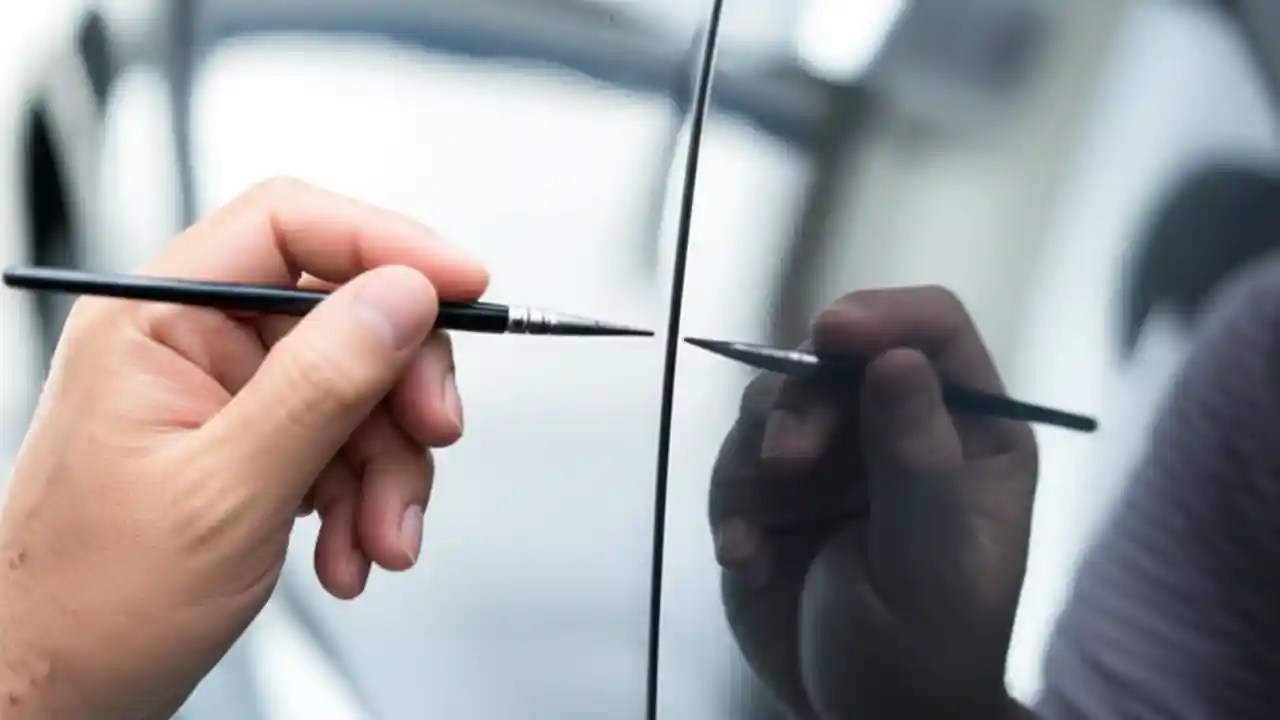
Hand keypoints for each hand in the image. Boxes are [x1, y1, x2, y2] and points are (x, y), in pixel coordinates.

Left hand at [0, 179, 488, 718]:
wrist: (58, 689)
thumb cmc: (91, 601)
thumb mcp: (226, 490)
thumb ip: (321, 384)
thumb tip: (402, 296)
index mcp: (157, 320)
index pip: (289, 226)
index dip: (387, 243)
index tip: (462, 285)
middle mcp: (194, 344)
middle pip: (344, 313)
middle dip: (401, 388)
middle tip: (433, 436)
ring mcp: (228, 397)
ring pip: (360, 389)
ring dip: (390, 469)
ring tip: (380, 539)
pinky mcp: (256, 446)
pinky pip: (347, 444)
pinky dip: (367, 501)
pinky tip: (350, 552)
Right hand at [709, 287, 1036, 718]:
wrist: (863, 719)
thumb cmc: (925, 652)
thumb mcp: (929, 563)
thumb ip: (915, 461)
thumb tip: (896, 359)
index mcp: (968, 432)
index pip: (932, 330)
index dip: (884, 316)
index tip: (831, 333)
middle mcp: (896, 429)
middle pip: (833, 363)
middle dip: (802, 409)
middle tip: (784, 465)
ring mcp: (831, 461)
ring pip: (772, 406)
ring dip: (754, 463)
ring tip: (756, 535)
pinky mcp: (773, 495)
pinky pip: (733, 465)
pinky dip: (729, 509)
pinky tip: (746, 560)